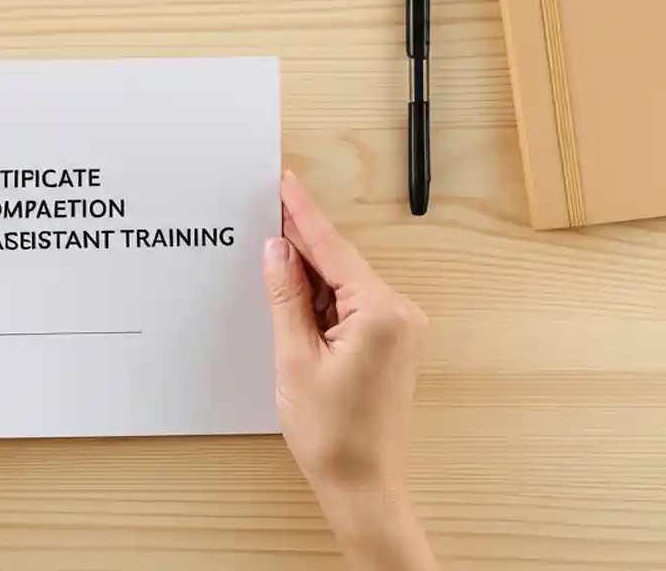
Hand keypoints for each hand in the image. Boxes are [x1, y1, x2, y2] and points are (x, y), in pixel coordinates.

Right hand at [263, 172, 437, 570]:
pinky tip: (295, 296)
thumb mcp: (295, 358)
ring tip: (271, 263)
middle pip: (340, 263)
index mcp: (380, 312)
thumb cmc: (333, 434)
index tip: (286, 182)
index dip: (303, 214)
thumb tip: (276, 250)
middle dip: (301, 243)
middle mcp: (400, 313)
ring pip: (344, 284)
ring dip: (309, 275)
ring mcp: (400, 329)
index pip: (333, 249)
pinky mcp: (392, 343)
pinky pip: (353, 305)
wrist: (364, 484)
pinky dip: (323, 299)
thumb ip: (286, 297)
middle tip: (265, 212)